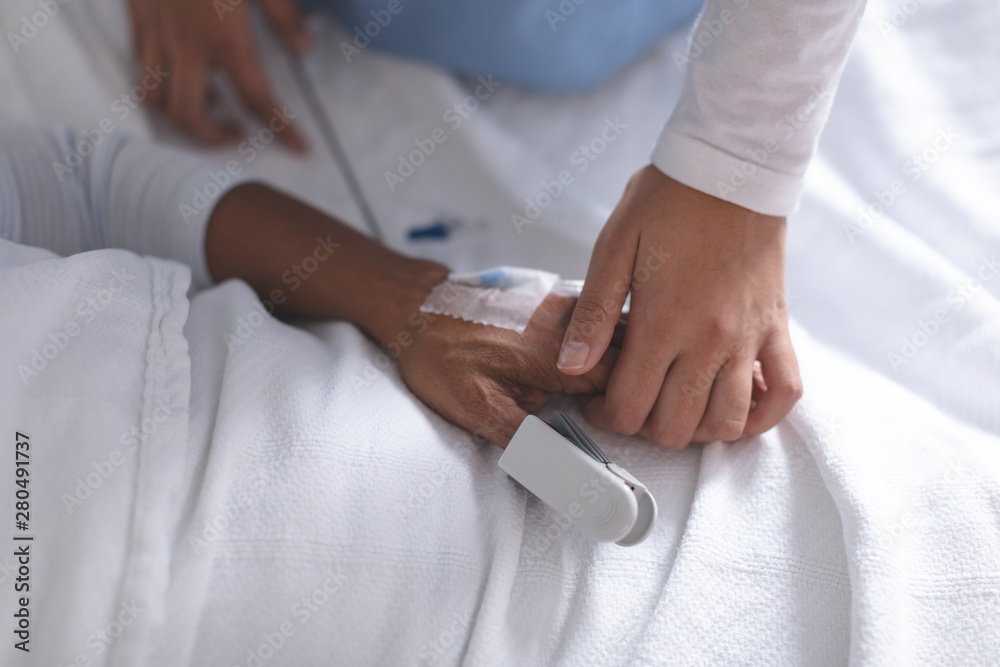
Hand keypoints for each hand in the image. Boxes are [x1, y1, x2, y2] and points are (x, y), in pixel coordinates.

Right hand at [127, 0, 307, 149]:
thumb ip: (284, 16)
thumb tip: (303, 48)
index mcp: (227, 37)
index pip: (257, 98)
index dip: (281, 129)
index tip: (300, 148)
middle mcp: (188, 44)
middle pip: (189, 115)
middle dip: (213, 137)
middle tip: (240, 131)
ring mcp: (156, 32)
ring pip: (155, 98)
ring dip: (181, 113)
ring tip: (210, 102)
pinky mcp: (136, 17)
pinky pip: (139, 68)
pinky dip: (159, 85)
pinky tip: (182, 74)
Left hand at [205, 184, 613, 447]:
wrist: (416, 308)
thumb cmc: (439, 355)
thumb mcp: (476, 409)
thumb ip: (526, 439)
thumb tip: (564, 471)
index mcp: (555, 354)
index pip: (623, 386)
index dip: (629, 412)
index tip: (621, 431)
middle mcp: (568, 324)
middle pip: (631, 359)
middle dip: (634, 386)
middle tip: (616, 415)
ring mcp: (566, 306)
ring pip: (622, 337)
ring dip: (625, 364)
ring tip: (608, 392)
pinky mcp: (558, 301)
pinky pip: (601, 324)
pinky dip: (607, 346)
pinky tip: (592, 366)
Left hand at [557, 165, 802, 448]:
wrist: (732, 167)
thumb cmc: (667, 201)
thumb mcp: (614, 248)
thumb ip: (592, 313)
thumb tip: (570, 366)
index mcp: (664, 323)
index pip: (630, 408)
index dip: (605, 416)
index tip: (596, 401)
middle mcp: (710, 341)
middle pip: (677, 428)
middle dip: (645, 426)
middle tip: (631, 399)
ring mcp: (749, 338)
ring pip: (728, 422)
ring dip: (698, 428)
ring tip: (675, 403)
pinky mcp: (776, 327)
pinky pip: (784, 393)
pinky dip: (763, 415)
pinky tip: (735, 408)